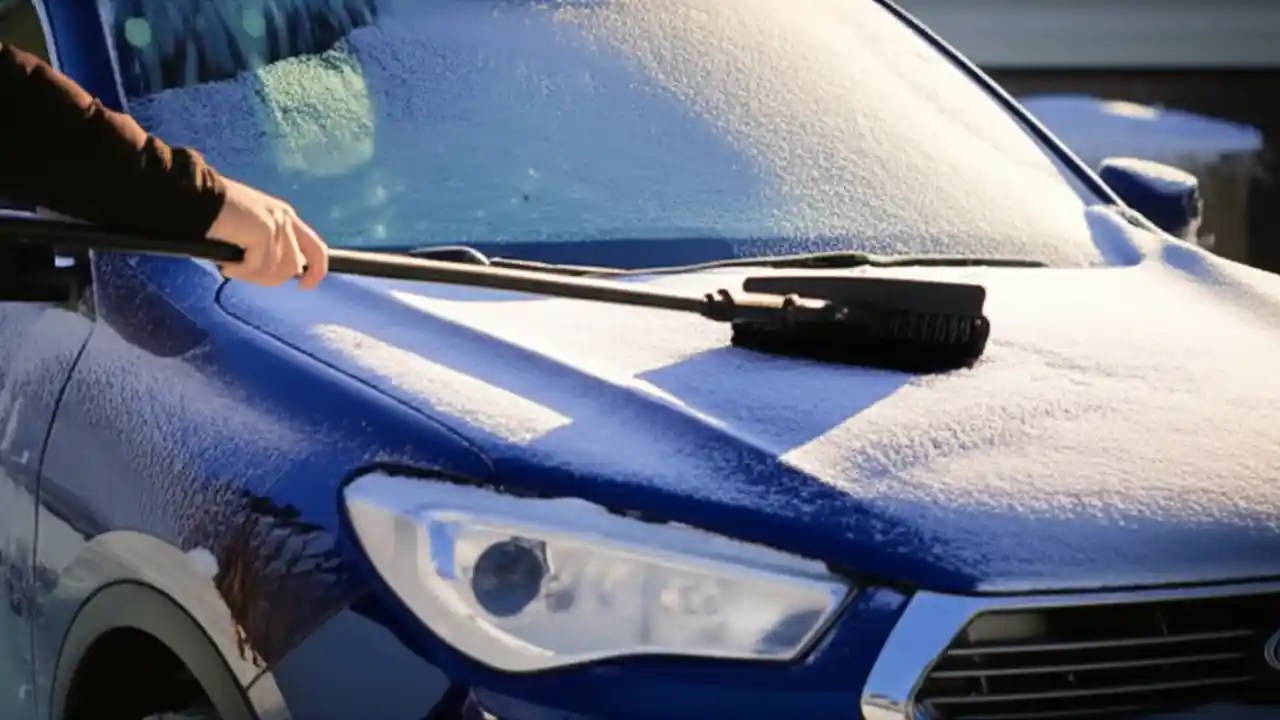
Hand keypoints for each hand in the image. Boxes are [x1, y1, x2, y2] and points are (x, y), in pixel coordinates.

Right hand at [207, 178, 329, 288]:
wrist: (197, 198)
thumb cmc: (216, 217)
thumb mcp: (252, 229)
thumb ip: (271, 246)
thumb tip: (281, 274)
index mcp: (286, 217)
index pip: (316, 248)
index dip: (316, 271)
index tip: (305, 286)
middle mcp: (285, 219)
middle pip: (294, 266)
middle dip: (270, 278)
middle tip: (244, 272)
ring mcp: (276, 224)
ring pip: (277, 270)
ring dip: (252, 275)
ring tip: (233, 267)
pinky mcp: (264, 231)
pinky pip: (259, 267)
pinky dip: (240, 271)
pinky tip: (227, 264)